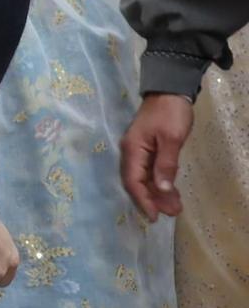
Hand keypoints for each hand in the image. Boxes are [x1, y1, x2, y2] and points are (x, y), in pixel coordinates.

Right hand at [121, 93, 195, 220]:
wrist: (169, 91)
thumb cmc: (169, 113)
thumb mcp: (171, 138)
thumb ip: (166, 164)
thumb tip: (160, 189)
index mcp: (132, 150)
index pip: (133, 181)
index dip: (144, 200)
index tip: (155, 216)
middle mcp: (131, 153)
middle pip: (137, 182)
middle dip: (153, 200)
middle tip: (172, 213)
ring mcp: (138, 151)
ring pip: (144, 178)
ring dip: (158, 193)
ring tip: (175, 207)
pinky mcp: (147, 149)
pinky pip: (150, 171)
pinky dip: (159, 182)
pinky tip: (170, 190)